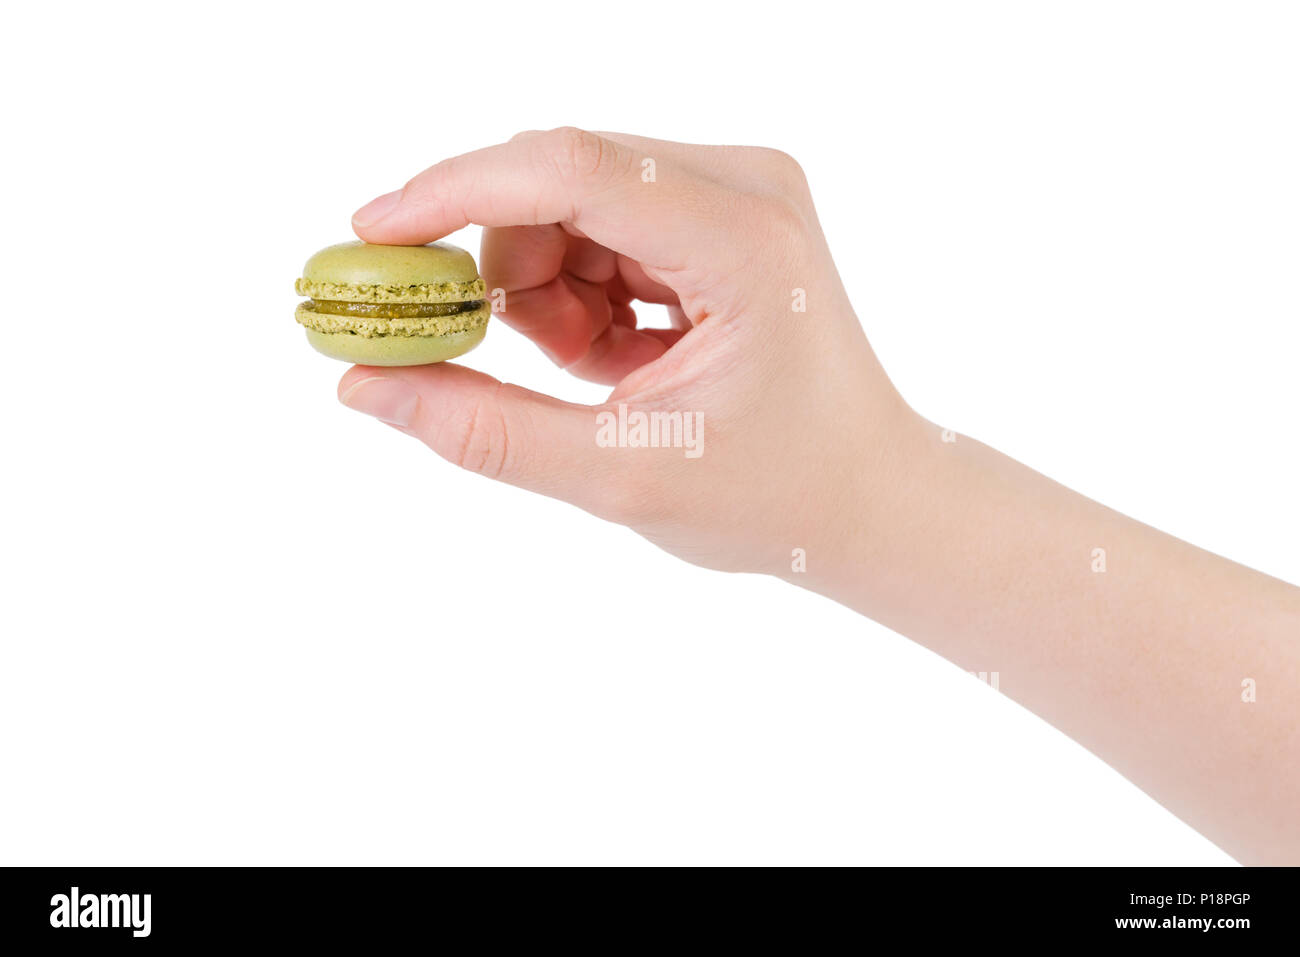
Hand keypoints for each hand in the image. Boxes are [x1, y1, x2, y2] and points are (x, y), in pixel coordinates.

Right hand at [342, 128, 917, 574]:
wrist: (868, 499)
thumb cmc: (776, 495)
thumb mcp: (622, 475)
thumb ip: (487, 430)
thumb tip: (364, 385)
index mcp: (741, 240)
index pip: (566, 170)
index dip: (452, 192)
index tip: (369, 238)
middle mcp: (745, 185)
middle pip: (557, 180)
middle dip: (503, 270)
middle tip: (487, 350)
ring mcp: (736, 192)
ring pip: (568, 205)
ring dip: (547, 294)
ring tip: (601, 376)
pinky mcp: (719, 212)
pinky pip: (599, 226)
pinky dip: (582, 296)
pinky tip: (624, 358)